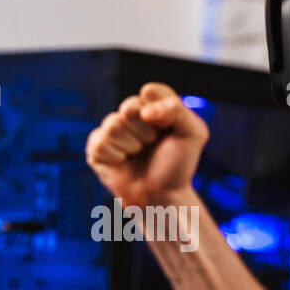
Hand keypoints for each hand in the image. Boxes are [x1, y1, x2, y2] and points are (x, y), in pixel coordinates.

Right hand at [85, 82, 208, 207]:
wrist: (161, 197)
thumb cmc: (177, 166)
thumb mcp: (193, 134)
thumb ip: (177, 110)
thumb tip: (145, 110)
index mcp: (152, 106)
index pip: (150, 92)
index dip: (160, 113)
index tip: (167, 130)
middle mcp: (130, 115)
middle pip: (129, 106)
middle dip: (146, 130)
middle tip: (152, 144)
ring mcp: (111, 131)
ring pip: (113, 124)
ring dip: (132, 145)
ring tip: (138, 154)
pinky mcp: (96, 148)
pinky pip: (99, 142)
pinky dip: (115, 156)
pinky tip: (123, 163)